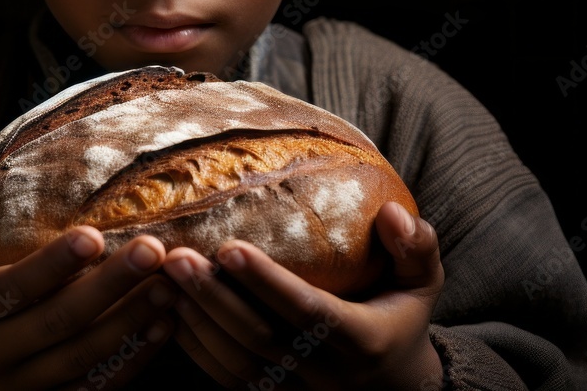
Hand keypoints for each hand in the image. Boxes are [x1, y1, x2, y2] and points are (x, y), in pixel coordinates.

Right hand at [0, 182, 177, 389]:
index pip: (12, 288)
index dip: (53, 265)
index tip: (94, 234)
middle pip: (58, 322)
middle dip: (109, 286)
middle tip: (152, 250)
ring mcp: (20, 389)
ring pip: (82, 358)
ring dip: (129, 323)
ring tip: (167, 287)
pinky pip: (92, 390)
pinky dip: (130, 364)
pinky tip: (162, 330)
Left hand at [162, 201, 443, 389]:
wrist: (394, 386)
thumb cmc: (401, 317)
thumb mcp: (423, 283)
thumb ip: (415, 247)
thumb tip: (393, 213)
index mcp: (362, 341)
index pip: (309, 312)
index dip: (267, 283)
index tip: (229, 247)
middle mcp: (325, 375)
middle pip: (259, 339)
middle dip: (213, 297)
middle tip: (176, 257)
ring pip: (235, 364)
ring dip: (196, 321)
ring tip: (163, 277)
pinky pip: (226, 381)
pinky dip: (194, 348)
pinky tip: (169, 309)